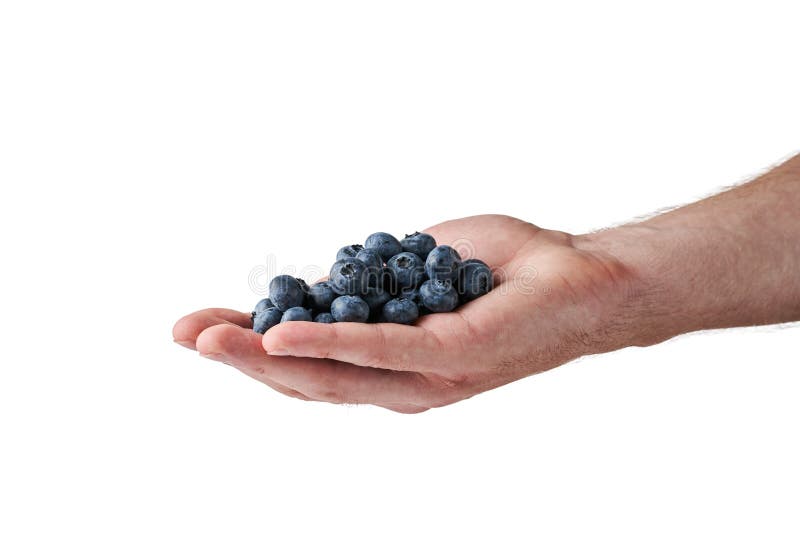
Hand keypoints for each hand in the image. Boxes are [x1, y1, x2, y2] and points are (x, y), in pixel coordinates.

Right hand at [173, 215, 639, 412]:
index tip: (198, 323)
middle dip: (238, 356)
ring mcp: (423, 375)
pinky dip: (326, 344)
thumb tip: (314, 280)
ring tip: (209, 336)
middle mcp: (400, 380)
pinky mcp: (447, 356)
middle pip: (305, 378)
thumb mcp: (412, 267)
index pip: (306, 360)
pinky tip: (280, 335)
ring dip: (263, 355)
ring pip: (329, 374)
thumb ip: (364, 283)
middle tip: (183, 333)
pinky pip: (377, 351)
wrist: (578, 276)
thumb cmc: (501, 271)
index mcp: (389, 360)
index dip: (249, 342)